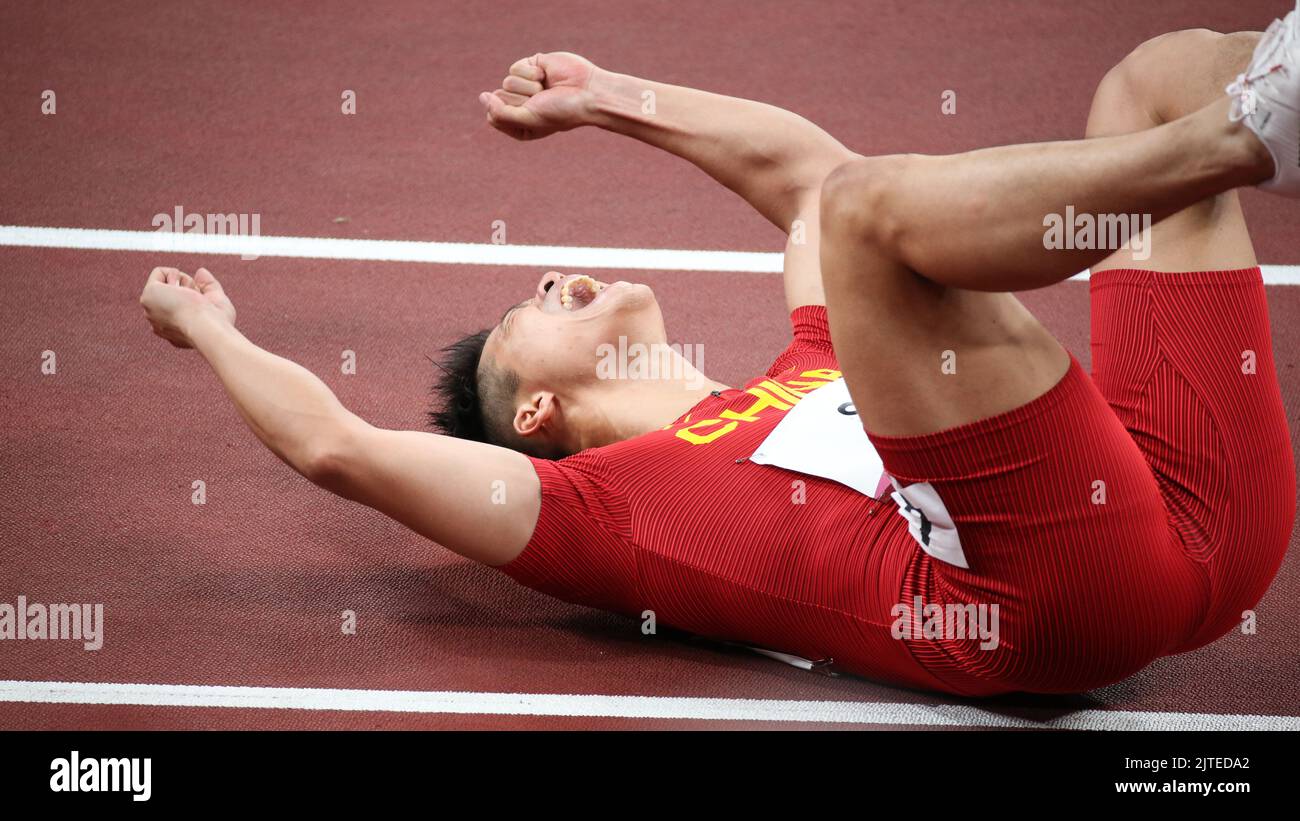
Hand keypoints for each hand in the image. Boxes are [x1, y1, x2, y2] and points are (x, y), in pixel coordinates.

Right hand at [139, 266, 235, 347]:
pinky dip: (174, 274)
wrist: (206, 327)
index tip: (203, 304)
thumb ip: (209, 286)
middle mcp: (158, 322)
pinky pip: (159, 272)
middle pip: (174, 291)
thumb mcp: (218, 302)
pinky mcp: (147, 296)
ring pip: (167, 282)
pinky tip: (180, 289)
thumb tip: (200, 271)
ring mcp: (150, 310)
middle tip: (197, 300)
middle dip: (189, 288)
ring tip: (189, 296)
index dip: (195, 296)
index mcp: (171, 328)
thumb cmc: (216, 321)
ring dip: (183, 283)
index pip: (180, 303)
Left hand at [479, 52, 600, 139]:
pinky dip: (532, 72)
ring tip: (547, 89)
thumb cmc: (561, 112)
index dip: (509, 113)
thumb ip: (500, 113)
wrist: (587, 92)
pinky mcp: (530, 66)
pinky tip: (546, 75)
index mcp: (518, 125)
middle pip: (498, 98)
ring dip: (529, 86)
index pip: (493, 117)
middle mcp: (520, 105)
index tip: (533, 114)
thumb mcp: (528, 120)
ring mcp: (524, 85)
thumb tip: (482, 96)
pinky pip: (515, 67)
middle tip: (543, 101)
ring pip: (507, 82)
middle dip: (521, 99)